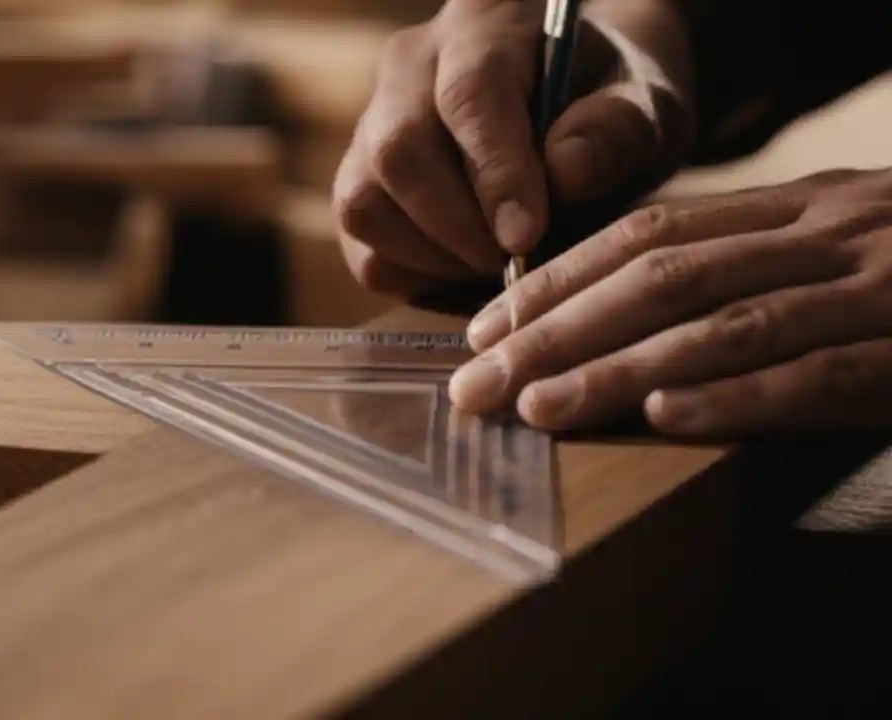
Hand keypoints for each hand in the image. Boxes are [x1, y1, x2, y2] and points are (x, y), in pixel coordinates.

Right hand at [332, 0, 694, 295]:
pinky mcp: (359, 181)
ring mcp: (370, 125)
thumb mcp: (644, 104)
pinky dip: (411, 276)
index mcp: (483, 23)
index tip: (526, 237)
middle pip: (396, 151)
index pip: (467, 97)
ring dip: (428, 257)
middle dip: (456, 228)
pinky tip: (466, 272)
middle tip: (513, 264)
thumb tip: (562, 175)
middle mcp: (408, 66)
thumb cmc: (610, 102)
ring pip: (362, 203)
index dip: (493, 174)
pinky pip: (360, 246)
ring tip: (491, 268)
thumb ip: (616, 130)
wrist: (580, 106)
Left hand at [451, 169, 891, 435]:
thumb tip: (626, 300)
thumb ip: (748, 257)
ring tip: (538, 409)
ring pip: (721, 328)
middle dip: (555, 334)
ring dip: (617, 371)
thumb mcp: (839, 236)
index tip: (484, 329)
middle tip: (477, 386)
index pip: (647, 238)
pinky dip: (737, 396)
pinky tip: (665, 416)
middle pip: (659, 282)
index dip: (557, 283)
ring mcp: (875, 293)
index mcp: (797, 207)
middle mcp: (825, 237)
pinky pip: (817, 376)